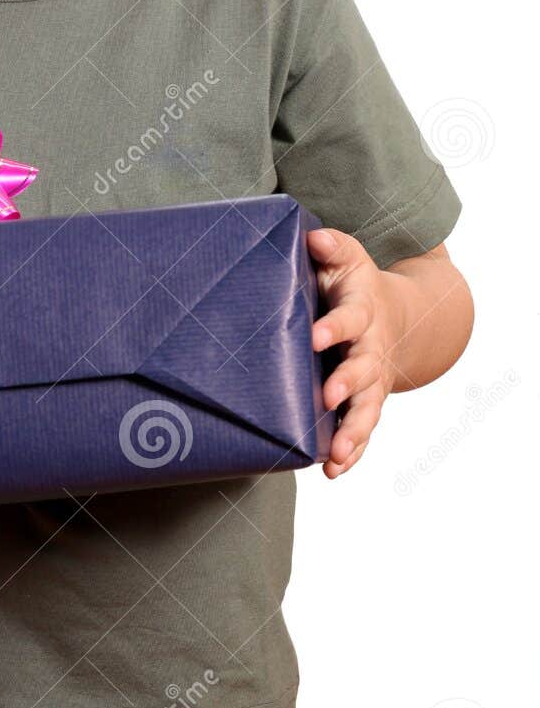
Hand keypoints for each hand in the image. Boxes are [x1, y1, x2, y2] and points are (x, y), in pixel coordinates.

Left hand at [308, 227, 404, 479]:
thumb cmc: (353, 285)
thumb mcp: (346, 259)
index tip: (316, 336)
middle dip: (348, 383)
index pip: (351, 319)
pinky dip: (351, 452)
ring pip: (367, 409)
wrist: (393, 316)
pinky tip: (332, 470)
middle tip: (329, 396)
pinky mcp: (365, 403)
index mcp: (362, 312)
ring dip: (353, 431)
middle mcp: (371, 350)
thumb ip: (331, 247)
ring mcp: (371, 381)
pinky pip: (361, 431)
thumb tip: (314, 237)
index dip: (335, 327)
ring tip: (335, 453)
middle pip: (364, 369)